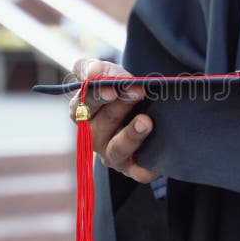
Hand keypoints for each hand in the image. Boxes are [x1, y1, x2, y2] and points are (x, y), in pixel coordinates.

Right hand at [69, 58, 157, 182]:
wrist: (148, 110)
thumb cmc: (123, 90)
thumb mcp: (110, 73)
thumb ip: (97, 69)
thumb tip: (93, 72)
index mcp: (82, 112)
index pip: (82, 104)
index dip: (97, 96)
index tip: (113, 88)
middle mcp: (94, 136)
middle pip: (101, 124)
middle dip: (120, 107)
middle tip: (138, 92)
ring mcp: (112, 154)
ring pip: (117, 149)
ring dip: (131, 135)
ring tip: (146, 121)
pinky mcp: (132, 169)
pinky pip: (138, 172)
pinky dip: (147, 167)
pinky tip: (157, 159)